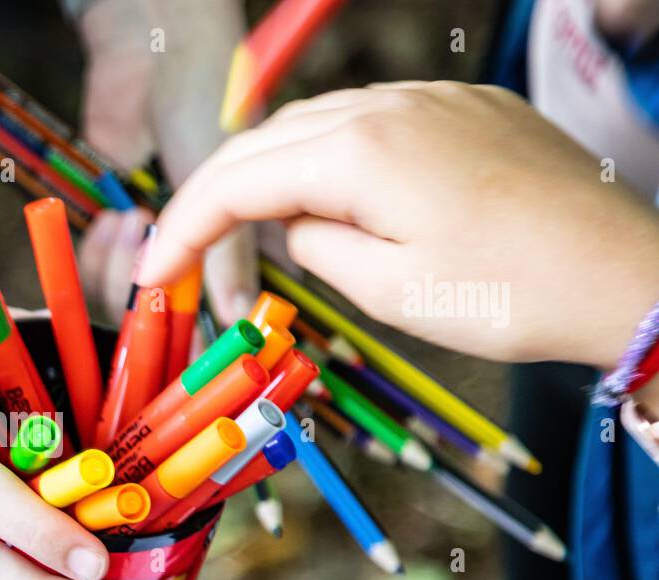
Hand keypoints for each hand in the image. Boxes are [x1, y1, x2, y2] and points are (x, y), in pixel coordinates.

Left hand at [77, 0, 256, 322]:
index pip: (219, 312)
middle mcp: (192, 251)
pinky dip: (98, 252)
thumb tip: (238, 318)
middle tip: (150, 278)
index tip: (192, 342)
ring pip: (125, 299)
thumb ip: (230, 258)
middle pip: (166, 316)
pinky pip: (94, 271)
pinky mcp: (107, 226)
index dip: (202, 331)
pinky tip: (113, 217)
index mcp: (237, 244)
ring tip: (134, 219)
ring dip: (121, 266)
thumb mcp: (226, 184)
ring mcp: (148, 242)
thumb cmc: (205, 106)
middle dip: (153, 302)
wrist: (148, 55)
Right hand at [140, 82, 658, 372]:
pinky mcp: (466, 109)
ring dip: (269, 173)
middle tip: (182, 252)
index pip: (238, 180)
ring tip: (246, 230)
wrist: (626, 275)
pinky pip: (370, 121)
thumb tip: (293, 226)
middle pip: (266, 139)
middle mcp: (389, 106)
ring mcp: (432, 99)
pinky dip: (327, 158)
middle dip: (214, 195)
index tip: (153, 273)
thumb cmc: (511, 295)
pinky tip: (329, 198)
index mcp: (360, 152)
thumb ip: (317, 247)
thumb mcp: (390, 291)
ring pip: (315, 123)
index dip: (184, 227)